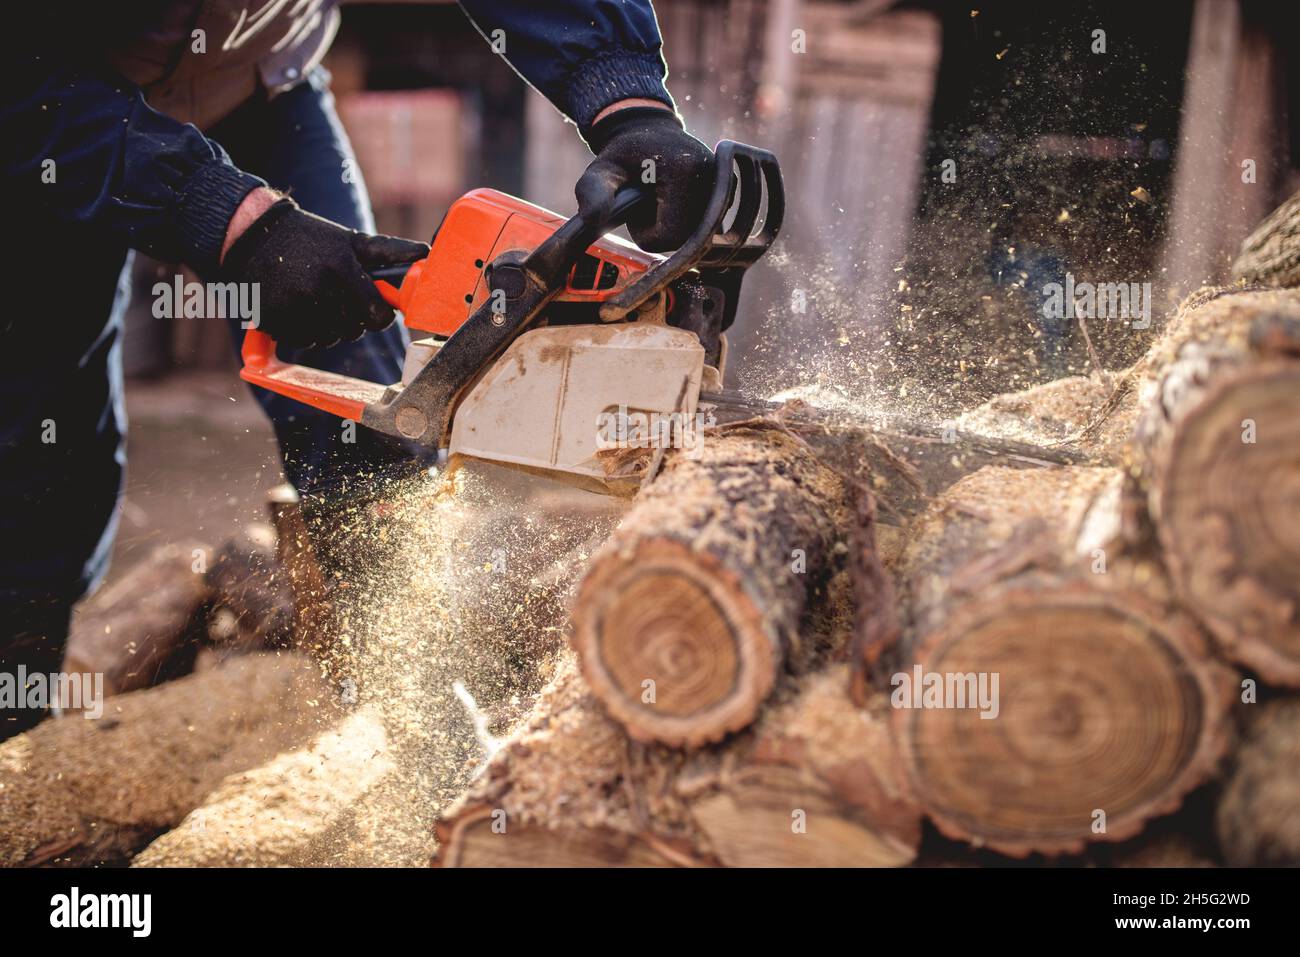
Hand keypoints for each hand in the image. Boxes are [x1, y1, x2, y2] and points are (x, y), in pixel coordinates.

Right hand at [221, 194, 428, 349]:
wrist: (252, 236)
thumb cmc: (311, 240)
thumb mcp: (351, 240)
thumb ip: (391, 251)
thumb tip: (427, 253)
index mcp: (342, 269)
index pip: (378, 317)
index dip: (379, 315)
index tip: (372, 305)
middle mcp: (318, 290)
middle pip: (354, 331)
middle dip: (353, 319)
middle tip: (339, 296)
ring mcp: (293, 308)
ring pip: (329, 340)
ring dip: (329, 328)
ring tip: (316, 299)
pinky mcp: (273, 320)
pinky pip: (303, 342)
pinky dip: (304, 332)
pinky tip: (297, 307)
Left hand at [576, 104, 713, 252]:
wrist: (649, 130)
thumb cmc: (623, 154)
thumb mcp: (601, 171)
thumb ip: (593, 194)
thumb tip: (592, 223)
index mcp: (686, 172)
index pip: (668, 237)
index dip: (645, 231)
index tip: (635, 208)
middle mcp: (715, 178)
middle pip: (684, 240)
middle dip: (660, 230)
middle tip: (646, 203)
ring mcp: (726, 184)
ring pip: (695, 236)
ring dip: (673, 226)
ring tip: (660, 199)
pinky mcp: (729, 189)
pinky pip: (705, 227)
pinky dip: (687, 220)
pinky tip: (676, 199)